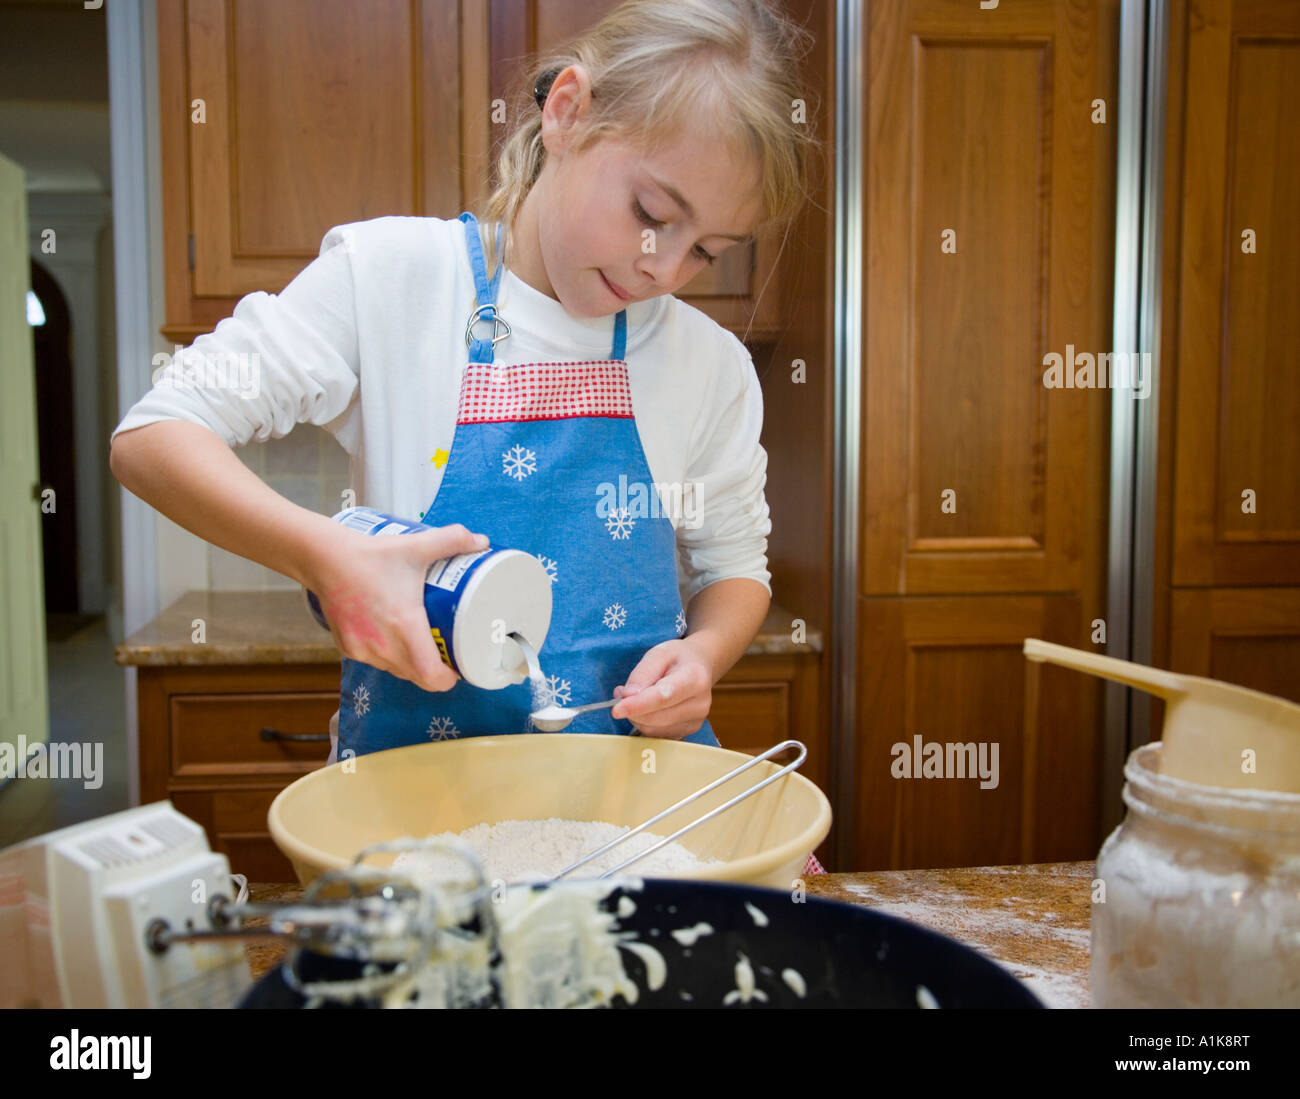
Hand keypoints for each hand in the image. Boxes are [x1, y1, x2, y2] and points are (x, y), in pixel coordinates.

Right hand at [305, 522, 488, 691]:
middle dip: (434, 672)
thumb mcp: (417, 545)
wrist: (324, 558)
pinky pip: (375, 661)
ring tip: (424, 646)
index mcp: (404, 627)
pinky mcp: (347, 648)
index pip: (430, 675)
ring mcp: (362, 649)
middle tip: (448, 653)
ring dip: (411, 666)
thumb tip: (482, 540)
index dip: (448, 679)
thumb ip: (453, 540)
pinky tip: (395, 641)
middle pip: (417, 677)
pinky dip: (388, 657)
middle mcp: (382, 645)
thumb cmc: (371, 555)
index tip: (459, 668)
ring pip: (396, 671)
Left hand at [610, 639, 713, 738]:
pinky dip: (645, 723)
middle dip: (632, 708)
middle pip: (655, 717)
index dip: (638, 705)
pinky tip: (648, 708)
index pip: (663, 697)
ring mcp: (696, 721)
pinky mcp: (688, 732)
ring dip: (637, 716)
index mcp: (695, 678)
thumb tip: (627, 696)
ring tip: (639, 696)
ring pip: (652, 729)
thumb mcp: (658, 653)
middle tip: (623, 692)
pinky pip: (656, 735)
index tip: (616, 709)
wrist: (700, 666)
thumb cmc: (678, 658)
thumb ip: (642, 674)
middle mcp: (700, 704)